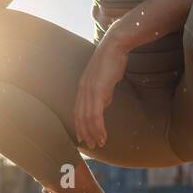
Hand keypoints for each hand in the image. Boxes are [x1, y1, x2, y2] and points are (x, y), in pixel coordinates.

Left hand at [73, 27, 129, 149]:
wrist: (115, 46)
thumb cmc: (113, 61)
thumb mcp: (106, 79)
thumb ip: (103, 92)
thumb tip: (104, 103)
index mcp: (83, 87)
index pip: (78, 110)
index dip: (79, 125)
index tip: (83, 136)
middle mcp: (82, 90)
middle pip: (80, 117)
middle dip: (84, 133)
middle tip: (90, 145)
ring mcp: (89, 91)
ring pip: (87, 119)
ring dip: (93, 133)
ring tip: (99, 143)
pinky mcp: (97, 91)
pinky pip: (96, 115)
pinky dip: (98, 127)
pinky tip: (103, 135)